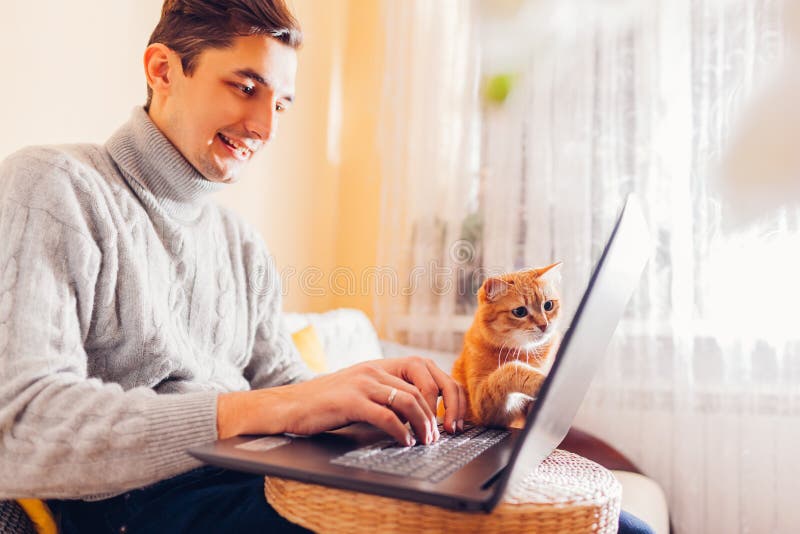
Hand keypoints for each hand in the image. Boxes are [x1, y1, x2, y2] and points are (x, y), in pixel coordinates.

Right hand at [217, 357, 465, 445]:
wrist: (290, 405)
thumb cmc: (326, 404)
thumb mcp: (361, 392)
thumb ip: (387, 395)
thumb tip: (420, 415)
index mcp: (380, 366)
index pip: (426, 370)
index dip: (445, 394)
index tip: (452, 417)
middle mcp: (374, 369)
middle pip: (422, 386)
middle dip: (438, 413)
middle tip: (441, 435)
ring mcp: (363, 382)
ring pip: (408, 399)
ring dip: (423, 423)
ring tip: (427, 441)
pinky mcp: (351, 400)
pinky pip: (386, 415)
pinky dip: (401, 431)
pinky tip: (404, 442)